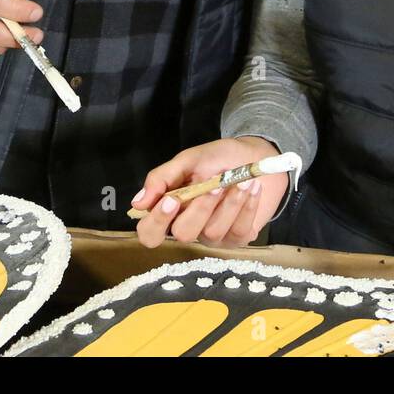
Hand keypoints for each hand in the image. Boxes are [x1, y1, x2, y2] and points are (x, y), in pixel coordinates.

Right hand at [132, 136, 288, 249]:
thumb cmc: (218, 158)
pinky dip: (247, 206)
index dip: (157, 222)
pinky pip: (239, 232)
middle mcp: (190, 227)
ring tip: (242, 181)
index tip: (172, 200)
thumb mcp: (188, 160)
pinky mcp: (238, 238)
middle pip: (183, 235)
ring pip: (213, 233)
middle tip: (217, 184)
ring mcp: (214, 236)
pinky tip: (252, 188)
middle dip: (201, 209)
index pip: (150, 233)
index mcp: (171, 209)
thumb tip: (138, 202)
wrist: (255, 156)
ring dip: (230, 203)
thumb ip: (162, 178)